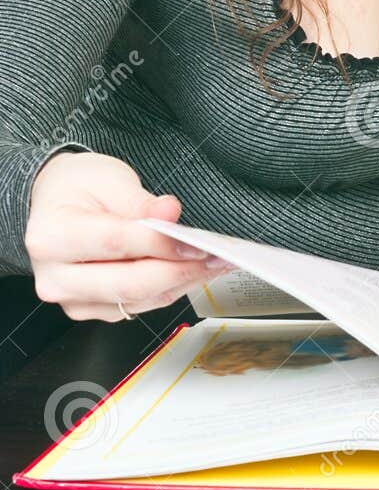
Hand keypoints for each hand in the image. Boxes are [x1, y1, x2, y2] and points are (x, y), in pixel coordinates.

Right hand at [25, 151, 210, 321]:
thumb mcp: (108, 179)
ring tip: (214, 264)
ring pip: (138, 300)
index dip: (160, 244)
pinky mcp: (91, 309)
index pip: (115, 243)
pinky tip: (191, 272)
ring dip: (181, 283)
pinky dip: (169, 289)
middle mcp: (56, 276)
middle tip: (215, 258)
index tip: (196, 242)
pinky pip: (138, 306)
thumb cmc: (77, 188)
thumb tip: (170, 214)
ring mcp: (72, 299)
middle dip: (179, 271)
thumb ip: (140, 202)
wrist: (54, 204)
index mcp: (51, 237)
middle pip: (128, 284)